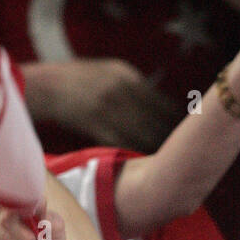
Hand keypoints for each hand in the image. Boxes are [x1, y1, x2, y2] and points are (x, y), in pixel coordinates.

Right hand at [24, 59, 177, 153]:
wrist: (48, 86)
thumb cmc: (82, 81)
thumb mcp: (111, 73)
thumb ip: (136, 88)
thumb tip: (163, 107)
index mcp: (127, 76)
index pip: (163, 103)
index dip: (178, 123)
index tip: (190, 137)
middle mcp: (121, 90)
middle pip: (156, 120)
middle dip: (172, 140)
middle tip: (188, 158)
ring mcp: (108, 107)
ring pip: (142, 134)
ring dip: (157, 151)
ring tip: (171, 166)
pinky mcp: (96, 124)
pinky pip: (122, 144)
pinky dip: (136, 154)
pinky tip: (145, 166)